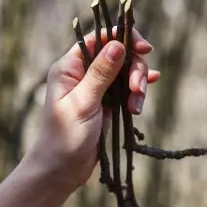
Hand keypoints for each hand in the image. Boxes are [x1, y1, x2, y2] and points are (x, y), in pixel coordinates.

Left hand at [31, 27, 159, 191]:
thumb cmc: (65, 136)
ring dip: (137, 86)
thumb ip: (101, 73)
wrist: (62, 169)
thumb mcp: (84, 102)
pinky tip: (142, 98)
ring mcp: (97, 88)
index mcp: (70, 67)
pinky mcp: (107, 103)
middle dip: (133, 69)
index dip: (122, 37)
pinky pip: (127, 90)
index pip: (98, 39)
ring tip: (136, 108)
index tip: (144, 48)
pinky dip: (137, 93)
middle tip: (136, 90)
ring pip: (125, 73)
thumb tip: (118, 44)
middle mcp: (83, 73)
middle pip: (118, 55)